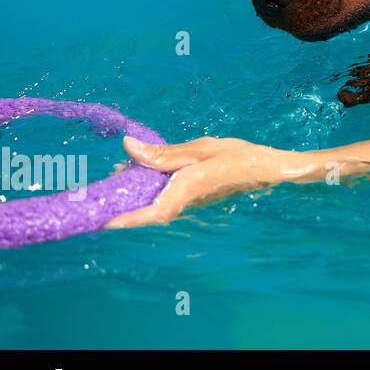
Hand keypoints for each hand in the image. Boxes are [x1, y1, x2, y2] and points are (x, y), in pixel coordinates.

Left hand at [104, 135, 300, 228]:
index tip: (102, 223)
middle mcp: (186, 202)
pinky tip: (145, 174)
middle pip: (146, 211)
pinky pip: (165, 199)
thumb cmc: (239, 156)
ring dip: (134, 195)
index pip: (151, 211)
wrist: (269, 169)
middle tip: (101, 189)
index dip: (125, 220)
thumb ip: (164, 152)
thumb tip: (128, 146)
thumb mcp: (201, 148)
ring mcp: (190, 204)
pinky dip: (149, 190)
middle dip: (121, 204)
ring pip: (154, 205)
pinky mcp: (193, 200)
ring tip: (119, 177)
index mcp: (187, 188)